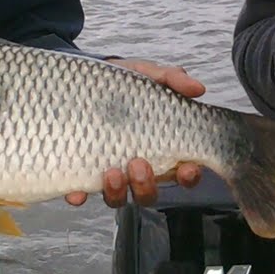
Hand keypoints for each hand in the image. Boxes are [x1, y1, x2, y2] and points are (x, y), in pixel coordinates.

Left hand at [65, 58, 206, 207]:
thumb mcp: (147, 75)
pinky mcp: (82, 172)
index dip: (189, 176)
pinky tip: (76, 193)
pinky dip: (79, 196)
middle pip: (149, 192)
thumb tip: (198, 88)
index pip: (182, 172)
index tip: (187, 168)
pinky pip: (81, 193)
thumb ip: (172, 80)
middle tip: (139, 163)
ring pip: (119, 197)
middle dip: (146, 185)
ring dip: (118, 191)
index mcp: (159, 149)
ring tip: (112, 172)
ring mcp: (110, 173)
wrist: (81, 81)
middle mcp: (137, 168)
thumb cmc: (122, 84)